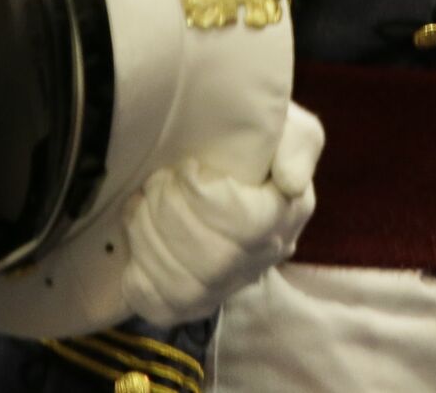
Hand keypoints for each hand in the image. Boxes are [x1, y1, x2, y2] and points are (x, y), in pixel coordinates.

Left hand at [120, 102, 324, 324]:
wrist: (215, 156)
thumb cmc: (250, 139)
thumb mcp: (286, 127)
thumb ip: (297, 146)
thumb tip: (293, 184)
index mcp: (287, 214)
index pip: (249, 228)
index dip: (205, 198)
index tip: (187, 166)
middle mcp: (263, 258)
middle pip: (214, 261)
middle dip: (170, 215)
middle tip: (156, 181)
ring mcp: (229, 285)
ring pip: (186, 288)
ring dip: (150, 239)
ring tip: (141, 204)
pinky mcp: (193, 302)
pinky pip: (164, 308)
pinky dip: (141, 276)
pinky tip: (138, 240)